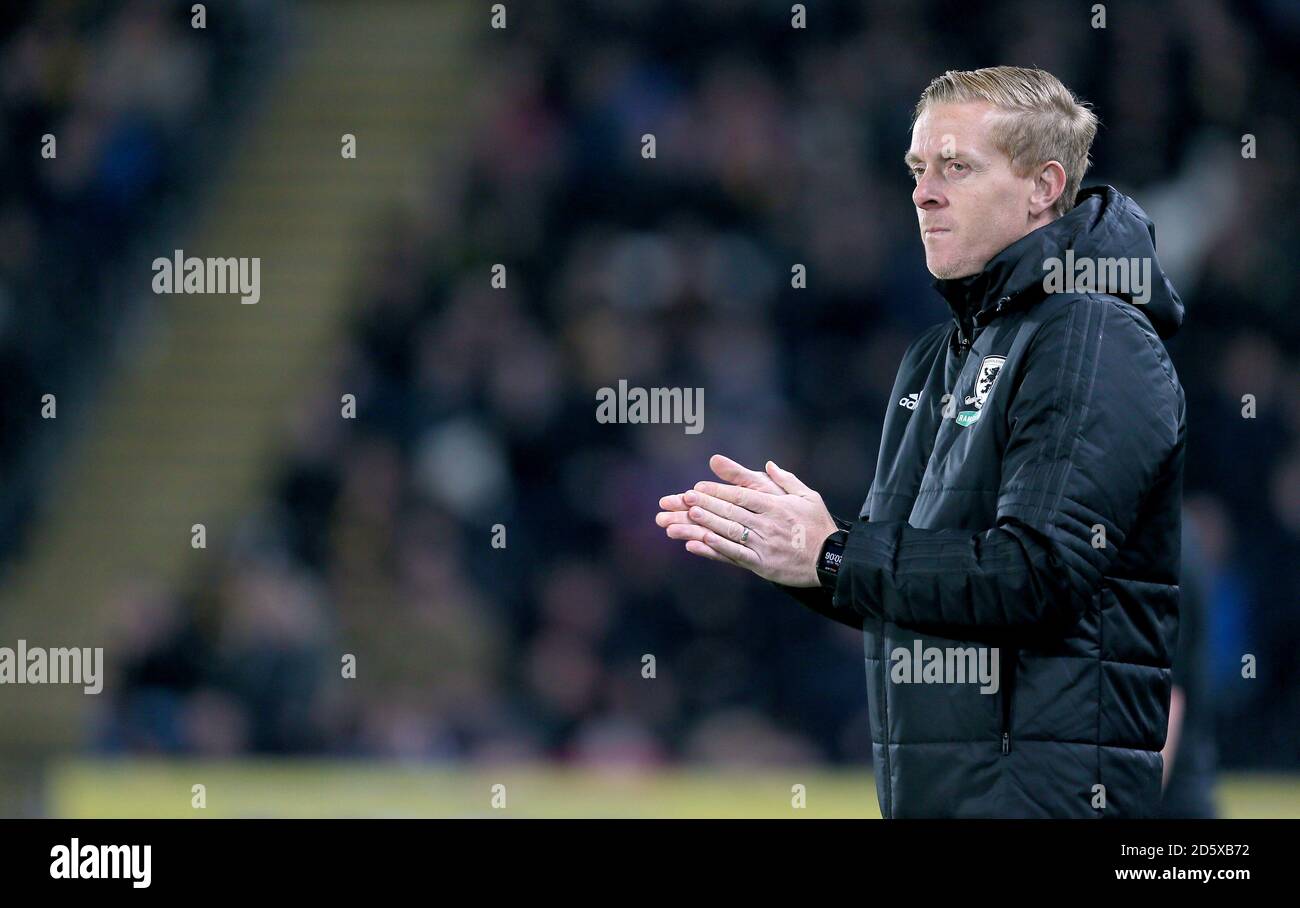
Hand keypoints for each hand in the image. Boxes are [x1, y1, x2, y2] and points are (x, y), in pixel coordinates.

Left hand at [655, 454, 836, 587]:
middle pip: (731, 512)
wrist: (832, 560)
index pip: (742, 496)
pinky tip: (697, 544)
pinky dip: (715, 549)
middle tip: (681, 499)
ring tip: (685, 517)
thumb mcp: (807, 497)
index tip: (697, 487)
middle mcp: (768, 524)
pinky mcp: (762, 564)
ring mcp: (764, 545)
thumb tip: (768, 465)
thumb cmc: (819, 526)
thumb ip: (786, 480)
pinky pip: (735, 555)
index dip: (718, 491)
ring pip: (729, 532)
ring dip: (705, 525)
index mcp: (776, 506)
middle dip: (705, 505)